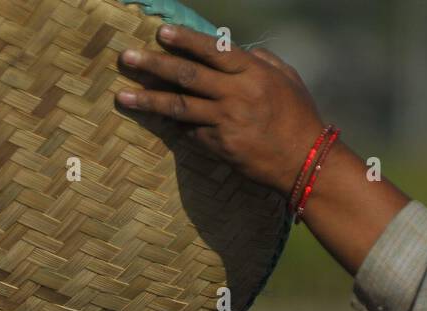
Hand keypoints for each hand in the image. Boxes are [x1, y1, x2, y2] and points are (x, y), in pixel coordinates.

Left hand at [116, 24, 324, 196]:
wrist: (304, 161)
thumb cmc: (298, 117)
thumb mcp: (287, 78)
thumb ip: (261, 60)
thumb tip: (238, 48)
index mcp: (253, 72)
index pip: (213, 50)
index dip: (185, 40)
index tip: (160, 32)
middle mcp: (237, 94)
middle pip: (187, 76)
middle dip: (153, 66)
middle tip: (126, 58)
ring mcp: (226, 121)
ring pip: (179, 107)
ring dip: (148, 100)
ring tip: (122, 96)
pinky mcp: (219, 146)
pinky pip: (190, 133)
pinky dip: (174, 127)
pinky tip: (155, 121)